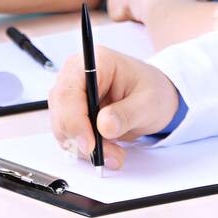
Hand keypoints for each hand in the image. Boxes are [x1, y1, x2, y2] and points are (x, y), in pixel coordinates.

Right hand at [47, 46, 181, 169]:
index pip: (70, 91)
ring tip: (115, 154)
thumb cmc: (152, 91)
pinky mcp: (73, 113)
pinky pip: (69, 136)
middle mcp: (78, 75)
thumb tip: (104, 126)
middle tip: (109, 155)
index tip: (89, 144)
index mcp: (97, 62)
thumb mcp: (148, 103)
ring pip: (63, 128)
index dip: (74, 120)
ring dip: (85, 147)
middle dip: (82, 139)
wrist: (155, 99)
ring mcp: (73, 95)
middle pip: (61, 111)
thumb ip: (126, 114)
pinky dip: (86, 149)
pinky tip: (107, 150)